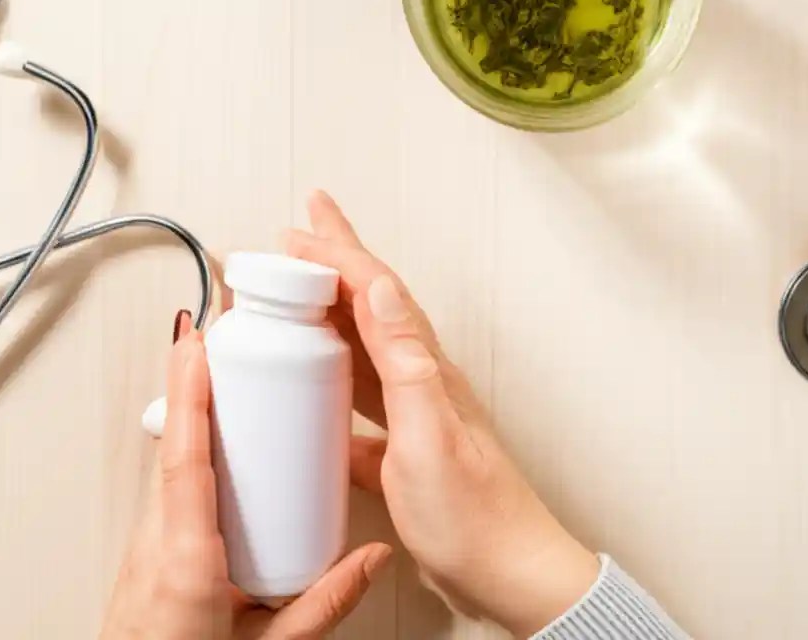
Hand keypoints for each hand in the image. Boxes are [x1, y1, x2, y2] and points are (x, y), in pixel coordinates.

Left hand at [100, 315, 393, 639]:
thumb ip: (324, 604)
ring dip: (193, 402)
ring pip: (172, 454)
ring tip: (223, 356)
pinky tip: (215, 423)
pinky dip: (191, 437)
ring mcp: (148, 538)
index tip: (198, 344)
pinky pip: (172, 477)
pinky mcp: (151, 543)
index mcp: (187, 560)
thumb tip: (370, 558)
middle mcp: (158, 540)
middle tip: (221, 323)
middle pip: (177, 440)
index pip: (186, 460)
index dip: (191, 397)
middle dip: (195, 378)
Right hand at [286, 192, 599, 637]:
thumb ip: (407, 362)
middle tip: (299, 231)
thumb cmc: (476, 518)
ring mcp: (412, 416)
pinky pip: (356, 406)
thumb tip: (385, 288)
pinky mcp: (403, 452)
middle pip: (367, 308)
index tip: (297, 229)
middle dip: (333, 265)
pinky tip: (308, 397)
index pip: (375, 291)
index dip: (336, 254)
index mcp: (425, 370)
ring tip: (297, 294)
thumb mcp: (430, 434)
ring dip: (327, 316)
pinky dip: (328, 389)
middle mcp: (421, 382)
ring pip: (359, 350)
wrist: (510, 579)